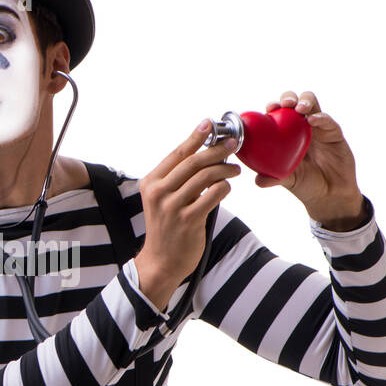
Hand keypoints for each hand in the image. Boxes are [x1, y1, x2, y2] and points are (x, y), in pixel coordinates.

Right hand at [135, 119, 242, 311]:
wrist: (161, 261)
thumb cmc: (167, 227)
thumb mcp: (163, 199)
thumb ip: (178, 179)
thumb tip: (205, 153)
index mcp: (151, 182)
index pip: (177, 153)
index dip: (195, 136)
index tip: (210, 124)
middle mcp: (159, 192)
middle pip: (193, 162)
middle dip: (216, 150)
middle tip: (233, 145)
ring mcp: (172, 207)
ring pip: (205, 177)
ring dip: (225, 170)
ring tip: (235, 170)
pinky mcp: (188, 220)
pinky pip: (213, 195)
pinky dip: (224, 188)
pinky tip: (227, 187)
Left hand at [257, 90, 364, 227]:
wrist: (331, 194)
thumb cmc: (307, 184)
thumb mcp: (288, 181)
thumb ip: (274, 178)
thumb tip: (257, 180)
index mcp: (286, 134)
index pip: (278, 113)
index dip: (273, 107)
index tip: (268, 108)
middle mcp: (301, 127)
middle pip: (294, 101)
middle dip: (288, 98)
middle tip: (284, 104)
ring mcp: (318, 127)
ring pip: (312, 104)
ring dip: (305, 101)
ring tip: (300, 108)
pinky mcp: (334, 133)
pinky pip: (328, 121)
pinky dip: (321, 118)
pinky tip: (313, 121)